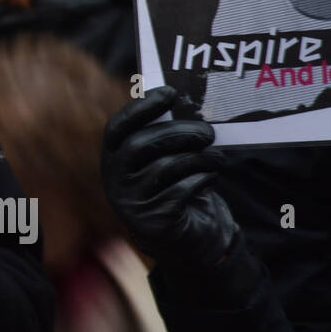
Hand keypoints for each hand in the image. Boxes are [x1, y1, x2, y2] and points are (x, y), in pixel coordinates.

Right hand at [102, 87, 236, 268]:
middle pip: (140, 145)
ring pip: (165, 168)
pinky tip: (210, 177)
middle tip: (208, 131)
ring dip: (198, 158)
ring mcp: (131, 202)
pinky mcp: (153, 221)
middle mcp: (115, 179)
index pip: (117, 128)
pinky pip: (180, 191)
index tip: (170, 93)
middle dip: (178, 133)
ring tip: (217, 157)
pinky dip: (201, 180)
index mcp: (113, 158)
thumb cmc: (172, 187)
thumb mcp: (161, 161)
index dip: (140, 108)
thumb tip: (189, 106)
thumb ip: (164, 137)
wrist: (179, 237)